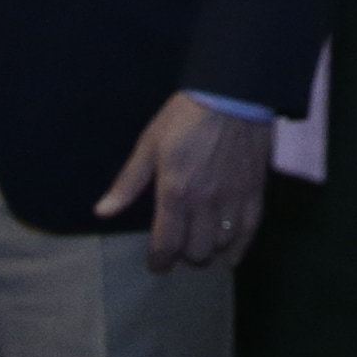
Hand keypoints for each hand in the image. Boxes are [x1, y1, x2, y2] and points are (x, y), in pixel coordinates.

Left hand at [94, 93, 277, 272]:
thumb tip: (102, 212)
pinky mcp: (255, 192)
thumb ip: (128, 183)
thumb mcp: (149, 145)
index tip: (157, 263)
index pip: (166, 245)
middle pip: (196, 251)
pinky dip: (240, 248)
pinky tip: (231, 255)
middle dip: (184, 255)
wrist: (232, 93)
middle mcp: (205, 204)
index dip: (159, 261)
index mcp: (175, 193)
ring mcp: (233, 199)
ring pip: (221, 244)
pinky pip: (249, 230)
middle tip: (180, 247)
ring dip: (209, 249)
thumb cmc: (184, 118)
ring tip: (202, 242)